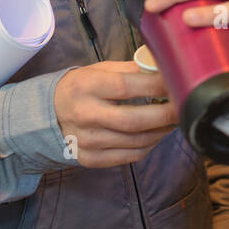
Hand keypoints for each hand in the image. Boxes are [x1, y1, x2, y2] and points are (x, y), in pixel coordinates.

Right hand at [53, 61, 177, 167]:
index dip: (155, 86)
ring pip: (135, 141)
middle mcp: (84, 115)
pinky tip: (155, 134)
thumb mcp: (98, 70)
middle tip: (183, 107)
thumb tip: (162, 69)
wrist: (45, 115)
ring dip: (161, 131)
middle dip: (165, 115)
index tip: (176, 83)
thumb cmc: (79, 88)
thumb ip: (129, 70)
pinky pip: (129, 156)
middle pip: (133, 120)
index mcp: (86, 86)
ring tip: (172, 120)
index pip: (126, 86)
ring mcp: (86, 140)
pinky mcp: (90, 159)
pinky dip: (148, 146)